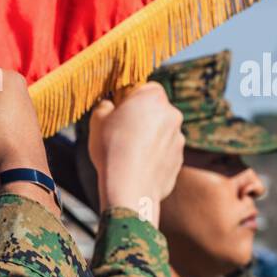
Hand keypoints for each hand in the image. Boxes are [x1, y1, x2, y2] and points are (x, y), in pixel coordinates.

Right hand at [87, 82, 183, 223]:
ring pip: (160, 132)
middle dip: (140, 118)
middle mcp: (172, 114)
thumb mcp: (97, 120)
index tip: (117, 110)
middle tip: (119, 133)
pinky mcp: (179, 160)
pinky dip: (153, 157)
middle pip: (154, 110)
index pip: (144, 87)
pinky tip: (136, 167)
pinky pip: (163, 152)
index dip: (129, 97)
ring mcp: (179, 138)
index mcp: (153, 97)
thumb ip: (105, 106)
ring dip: (147, 138)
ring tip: (127, 154)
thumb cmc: (112, 150)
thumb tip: (109, 105)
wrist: (129, 188)